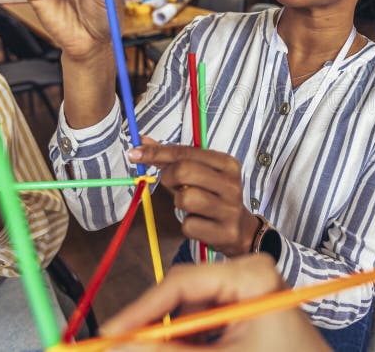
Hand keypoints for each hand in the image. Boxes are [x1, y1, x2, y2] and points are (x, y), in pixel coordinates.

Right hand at [101, 254, 329, 351]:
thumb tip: (113, 347)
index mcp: (250, 274)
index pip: (180, 283)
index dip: (139, 312)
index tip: (107, 337)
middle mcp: (248, 274)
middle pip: (182, 296)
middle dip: (154, 329)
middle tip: (119, 349)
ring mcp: (248, 293)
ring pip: (189, 314)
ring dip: (171, 339)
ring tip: (151, 350)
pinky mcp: (246, 313)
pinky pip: (205, 324)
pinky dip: (189, 343)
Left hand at [128, 137, 259, 256]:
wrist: (241, 229)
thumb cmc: (212, 195)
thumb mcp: (200, 173)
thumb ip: (172, 158)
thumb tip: (141, 141)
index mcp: (227, 163)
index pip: (185, 152)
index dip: (156, 152)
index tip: (134, 153)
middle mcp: (231, 183)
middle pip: (184, 171)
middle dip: (168, 177)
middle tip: (171, 184)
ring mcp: (229, 209)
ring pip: (184, 199)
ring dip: (179, 203)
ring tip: (190, 205)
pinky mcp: (224, 232)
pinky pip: (188, 226)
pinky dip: (187, 225)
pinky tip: (199, 223)